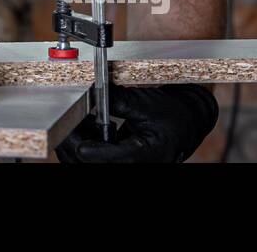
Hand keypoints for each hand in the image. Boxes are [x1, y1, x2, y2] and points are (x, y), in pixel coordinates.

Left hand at [57, 84, 218, 162]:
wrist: (189, 120)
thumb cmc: (173, 114)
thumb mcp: (145, 103)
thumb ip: (117, 99)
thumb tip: (91, 90)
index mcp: (142, 156)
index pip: (103, 159)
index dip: (84, 146)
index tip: (72, 132)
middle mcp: (134, 165)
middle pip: (91, 164)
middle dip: (75, 143)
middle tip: (67, 120)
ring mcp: (127, 164)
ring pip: (91, 161)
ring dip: (79, 141)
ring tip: (80, 119)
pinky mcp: (122, 160)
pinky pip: (98, 157)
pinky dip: (88, 141)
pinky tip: (90, 124)